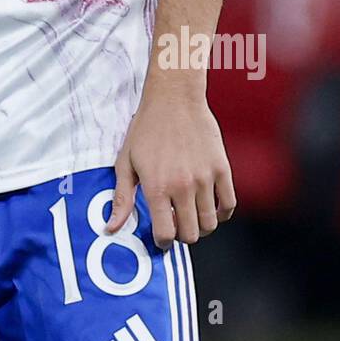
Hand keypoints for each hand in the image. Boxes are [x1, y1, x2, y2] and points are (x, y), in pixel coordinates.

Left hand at [104, 92, 235, 248]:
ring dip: (201, 226)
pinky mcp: (222, 168)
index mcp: (157, 187)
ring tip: (191, 215)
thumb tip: (110, 229)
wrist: (174, 99)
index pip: (166, 234)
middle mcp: (182, 186)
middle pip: (190, 234)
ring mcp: (205, 178)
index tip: (161, 237)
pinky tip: (210, 207)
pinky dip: (221, 213)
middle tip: (176, 224)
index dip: (162, 241)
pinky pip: (229, 204)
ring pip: (210, 223)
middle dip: (182, 235)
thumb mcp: (126, 162)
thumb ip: (121, 198)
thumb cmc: (146, 129)